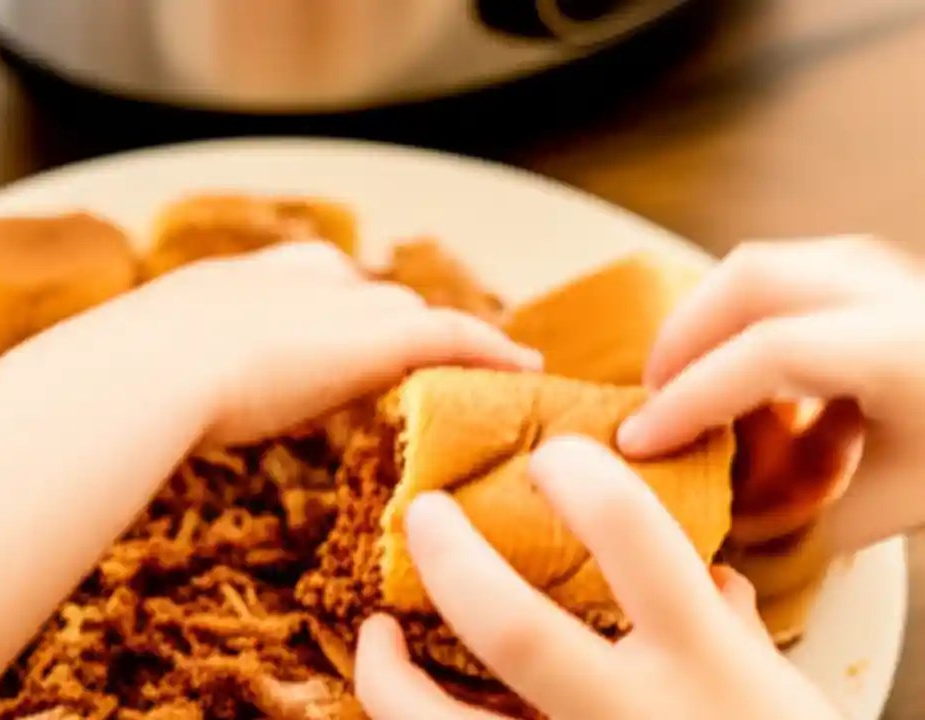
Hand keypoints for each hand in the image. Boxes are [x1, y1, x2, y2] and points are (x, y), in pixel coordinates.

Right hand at [120, 240, 541, 445]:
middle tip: (406, 355)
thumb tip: (120, 422)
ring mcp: (337, 303)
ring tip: (472, 366)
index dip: (326, 310)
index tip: (335, 332)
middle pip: (363, 293)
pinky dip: (490, 350)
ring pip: (408, 312)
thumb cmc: (124, 383)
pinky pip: (453, 336)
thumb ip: (154, 386)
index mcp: (230, 285)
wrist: (148, 371)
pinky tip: (524, 368)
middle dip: (386, 321)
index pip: (299, 284)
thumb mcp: (138, 375)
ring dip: (438, 338)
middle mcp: (291, 280)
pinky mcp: (378, 336)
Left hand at [354, 436, 839, 719]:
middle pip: (512, 628)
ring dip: (388, 679)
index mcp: (707, 667)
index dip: (581, 478)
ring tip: (376, 634)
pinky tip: (410, 709)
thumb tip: (710, 572)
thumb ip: (732, 632)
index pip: (633, 537)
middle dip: (452, 559)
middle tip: (424, 511)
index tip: (551, 456)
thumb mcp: (782, 695)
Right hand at [615, 236, 924, 551]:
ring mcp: (884, 268)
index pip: (766, 353)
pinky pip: (784, 274)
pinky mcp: (876, 271)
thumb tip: (725, 532)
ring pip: (760, 265)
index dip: (690, 397)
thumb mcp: (907, 501)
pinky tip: (743, 370)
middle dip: (681, 339)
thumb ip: (810, 517)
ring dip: (706, 319)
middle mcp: (889, 290)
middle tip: (654, 400)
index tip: (641, 441)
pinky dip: (741, 316)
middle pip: (748, 280)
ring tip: (684, 380)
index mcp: (901, 347)